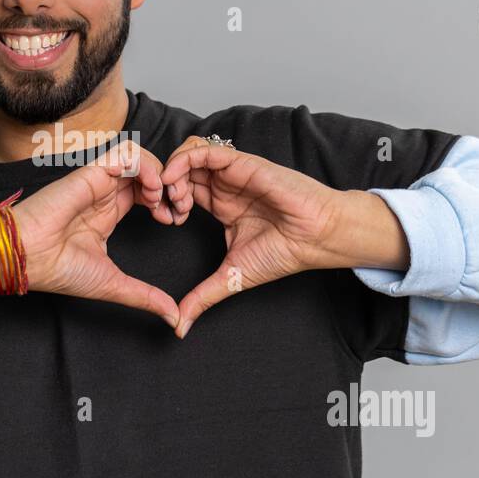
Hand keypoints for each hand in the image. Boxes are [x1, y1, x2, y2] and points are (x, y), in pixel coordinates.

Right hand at [9, 138, 190, 327]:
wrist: (28, 258)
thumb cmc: (58, 270)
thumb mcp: (113, 284)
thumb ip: (145, 296)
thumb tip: (173, 317)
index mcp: (108, 212)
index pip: (146, 193)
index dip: (166, 201)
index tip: (175, 221)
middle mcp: (104, 193)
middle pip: (147, 171)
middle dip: (170, 185)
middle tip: (178, 207)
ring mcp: (98, 181)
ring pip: (139, 156)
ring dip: (159, 173)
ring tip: (162, 198)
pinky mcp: (91, 172)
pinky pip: (125, 153)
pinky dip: (145, 165)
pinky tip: (149, 190)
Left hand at [159, 136, 344, 337]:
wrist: (315, 237)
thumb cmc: (284, 252)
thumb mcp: (231, 278)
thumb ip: (202, 297)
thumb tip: (179, 327)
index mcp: (219, 204)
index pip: (181, 191)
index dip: (165, 202)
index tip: (166, 222)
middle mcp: (223, 185)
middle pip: (180, 170)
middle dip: (163, 186)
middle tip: (163, 207)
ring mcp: (230, 172)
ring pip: (188, 154)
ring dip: (172, 171)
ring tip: (172, 195)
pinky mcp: (241, 163)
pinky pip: (205, 150)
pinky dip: (184, 160)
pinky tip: (177, 181)